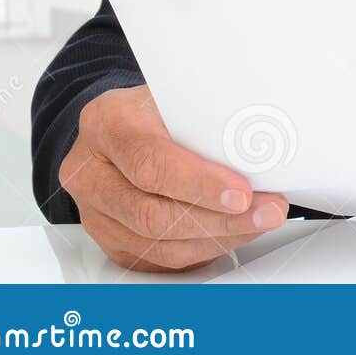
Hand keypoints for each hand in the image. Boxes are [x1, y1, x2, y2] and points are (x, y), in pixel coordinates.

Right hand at [59, 85, 288, 271]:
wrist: (121, 124)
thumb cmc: (154, 108)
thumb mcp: (177, 95)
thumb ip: (208, 119)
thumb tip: (260, 148)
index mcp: (107, 123)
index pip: (150, 162)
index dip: (199, 184)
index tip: (241, 194)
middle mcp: (91, 171)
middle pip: (152, 213)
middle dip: (218, 219)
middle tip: (265, 212)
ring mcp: (95, 211)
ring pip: (156, 243)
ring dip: (215, 239)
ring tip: (256, 224)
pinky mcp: (108, 239)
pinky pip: (157, 259)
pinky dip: (200, 251)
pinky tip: (230, 235)